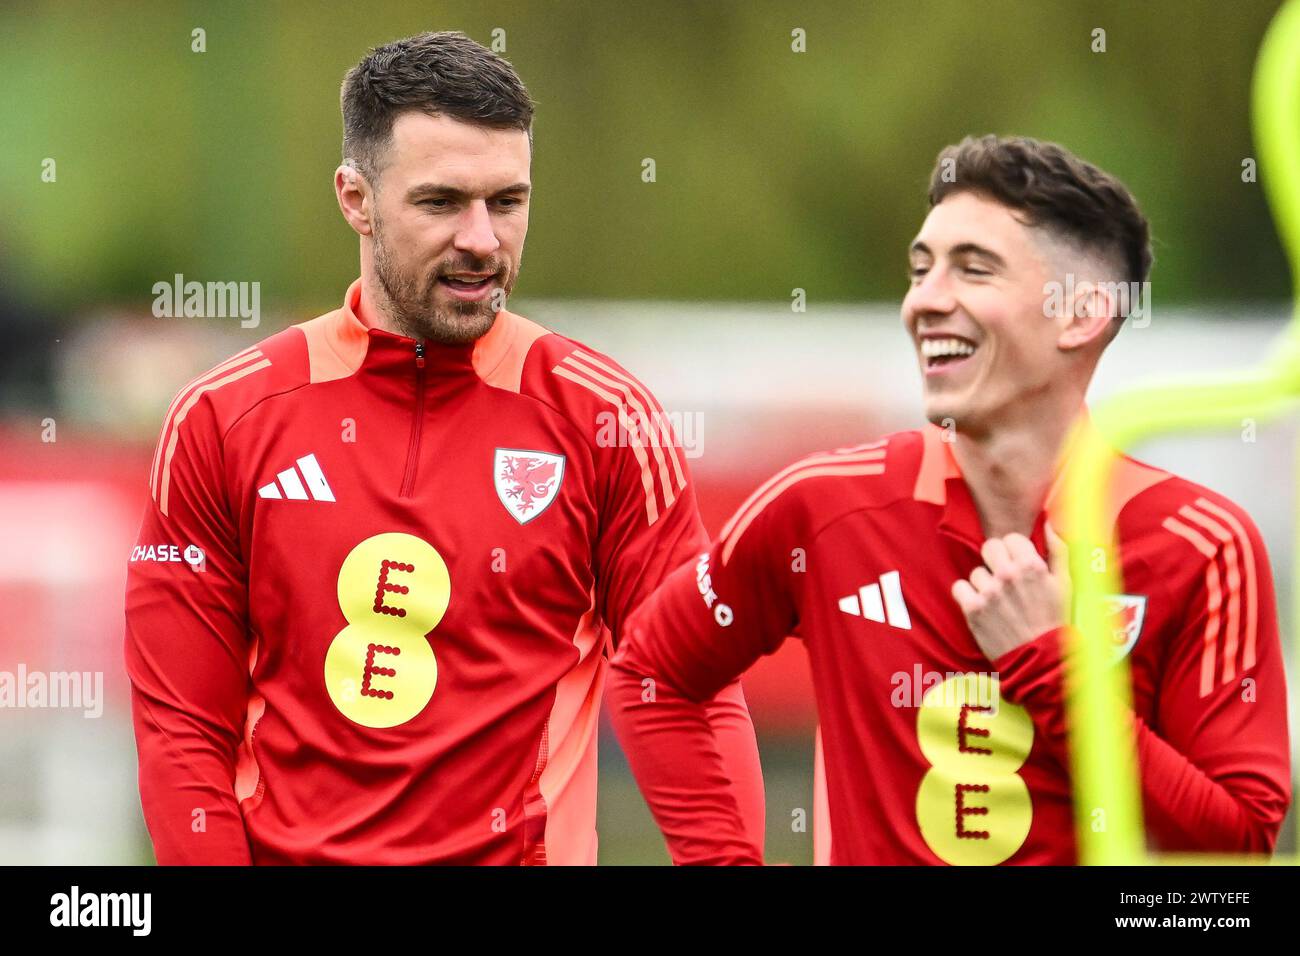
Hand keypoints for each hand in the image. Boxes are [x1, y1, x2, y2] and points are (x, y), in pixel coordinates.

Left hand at [951, 526, 1070, 660]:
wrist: (1040, 659)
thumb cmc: (1054, 620)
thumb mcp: (1065, 583)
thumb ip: (1058, 550)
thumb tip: (1049, 524)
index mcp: (1032, 565)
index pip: (1010, 538)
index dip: (1014, 552)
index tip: (1019, 566)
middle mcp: (1008, 575)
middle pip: (989, 547)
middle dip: (997, 561)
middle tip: (1005, 580)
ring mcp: (989, 591)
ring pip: (976, 572)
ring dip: (985, 584)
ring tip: (999, 602)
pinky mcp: (972, 609)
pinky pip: (959, 587)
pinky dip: (967, 596)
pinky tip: (982, 607)